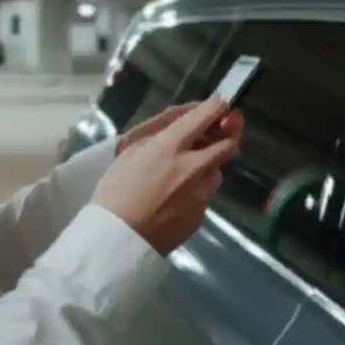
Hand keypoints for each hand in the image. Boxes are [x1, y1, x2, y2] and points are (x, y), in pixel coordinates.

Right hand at [94, 98, 243, 254]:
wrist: (118, 239)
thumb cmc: (115, 191)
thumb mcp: (130, 152)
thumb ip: (160, 135)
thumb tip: (184, 127)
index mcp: (172, 146)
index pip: (207, 115)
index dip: (219, 106)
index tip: (222, 105)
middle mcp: (194, 166)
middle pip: (229, 143)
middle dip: (228, 134)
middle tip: (219, 133)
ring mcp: (202, 193)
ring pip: (217, 171)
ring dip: (209, 166)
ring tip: (185, 174)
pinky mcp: (202, 215)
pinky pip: (206, 195)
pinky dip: (197, 191)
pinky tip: (175, 200)